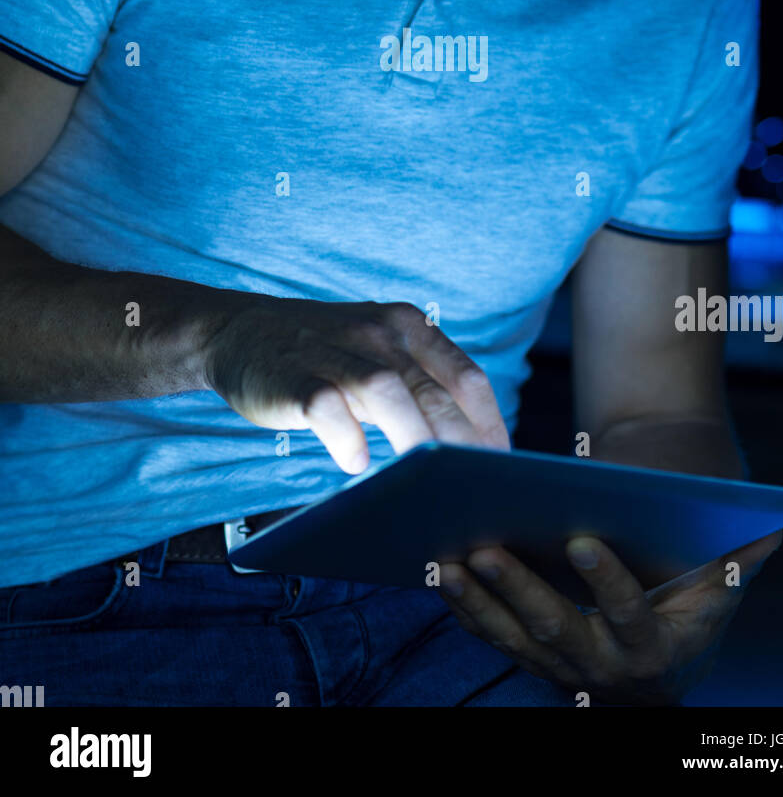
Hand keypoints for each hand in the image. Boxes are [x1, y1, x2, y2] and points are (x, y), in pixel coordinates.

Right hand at [202, 296, 509, 472]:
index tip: (504, 471)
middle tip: (478, 494)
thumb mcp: (377, 354)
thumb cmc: (322, 356)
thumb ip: (417, 386)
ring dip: (413, 441)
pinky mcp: (294, 376)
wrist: (238, 331)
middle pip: (433, 392)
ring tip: (430, 486)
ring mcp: (335, 352)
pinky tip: (356, 465)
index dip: (491, 426)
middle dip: (463, 447)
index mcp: (409, 327)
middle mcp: (379, 333)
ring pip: (387, 393)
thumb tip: (465, 453)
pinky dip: (346, 436)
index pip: (466, 378)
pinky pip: (326, 405)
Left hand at [438, 529, 782, 704]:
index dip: (608, 582)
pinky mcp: (529, 659)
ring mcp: (560, 669)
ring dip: (476, 601)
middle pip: (556, 630)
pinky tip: (439, 574)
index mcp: (654, 650)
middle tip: (487, 547)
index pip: (630, 617)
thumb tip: (766, 531)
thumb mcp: (717, 590)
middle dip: (519, 590)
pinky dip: (463, 609)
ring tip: (448, 559)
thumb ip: (735, 562)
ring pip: (512, 638)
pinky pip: (491, 637)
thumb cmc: (689, 612)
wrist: (662, 667)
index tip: (583, 539)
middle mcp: (603, 669)